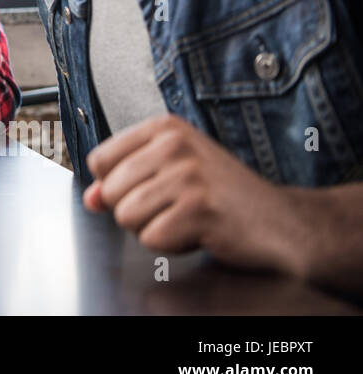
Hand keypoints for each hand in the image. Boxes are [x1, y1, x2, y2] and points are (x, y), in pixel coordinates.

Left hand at [84, 113, 309, 275]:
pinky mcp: (199, 208)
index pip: (100, 160)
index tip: (150, 189)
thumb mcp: (171, 174)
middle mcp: (175, 144)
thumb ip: (124, 182)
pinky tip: (199, 233)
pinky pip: (152, 238)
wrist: (283, 222)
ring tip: (187, 219)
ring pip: (127, 217)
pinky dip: (173, 245)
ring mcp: (188, 174)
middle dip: (136, 212)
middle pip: (111, 192)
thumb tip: (90, 198)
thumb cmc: (223, 196)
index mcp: (164, 127)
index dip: (116, 186)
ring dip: (154, 230)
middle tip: (175, 209)